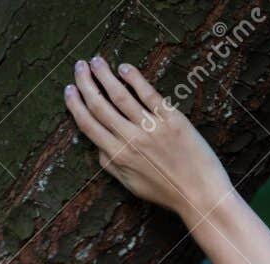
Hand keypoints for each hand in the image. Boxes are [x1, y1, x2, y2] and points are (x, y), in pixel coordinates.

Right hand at [64, 56, 231, 222]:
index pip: (89, 125)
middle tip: (79, 66)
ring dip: (104, 74)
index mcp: (118, 156)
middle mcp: (130, 140)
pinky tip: (124, 68)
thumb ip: (112, 165)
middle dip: (85, 82)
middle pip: (99, 105)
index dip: (75, 104)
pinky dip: (133, 77)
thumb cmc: (166, 192)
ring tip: (96, 61)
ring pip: (119, 94)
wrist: (200, 196)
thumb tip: (96, 146)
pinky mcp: (171, 119)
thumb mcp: (132, 185)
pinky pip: (147, 92)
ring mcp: (150, 128)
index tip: (69, 90)